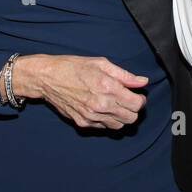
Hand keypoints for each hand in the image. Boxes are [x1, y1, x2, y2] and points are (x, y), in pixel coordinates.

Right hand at [11, 55, 147, 129]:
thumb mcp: (101, 63)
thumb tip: (143, 82)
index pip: (136, 104)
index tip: (137, 95)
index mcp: (108, 87)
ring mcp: (91, 116)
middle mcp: (101, 104)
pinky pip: (104, 127)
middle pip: (131, 118)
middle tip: (128, 100)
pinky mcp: (82, 122)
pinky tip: (103, 109)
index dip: (141, 100)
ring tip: (115, 105)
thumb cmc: (74, 67)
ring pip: (119, 125)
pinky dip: (108, 120)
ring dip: (121, 117)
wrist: (48, 78)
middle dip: (133, 110)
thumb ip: (124, 75)